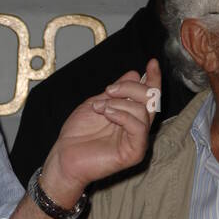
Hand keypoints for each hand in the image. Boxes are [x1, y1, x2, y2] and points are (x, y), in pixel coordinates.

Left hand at [40, 60, 161, 207]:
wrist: (64, 155)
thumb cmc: (78, 133)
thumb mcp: (96, 102)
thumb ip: (117, 91)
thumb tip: (135, 74)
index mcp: (130, 115)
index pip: (149, 95)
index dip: (153, 78)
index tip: (152, 63)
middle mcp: (137, 127)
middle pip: (151, 99)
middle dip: (130, 87)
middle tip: (108, 89)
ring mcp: (138, 140)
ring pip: (143, 110)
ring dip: (119, 103)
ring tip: (100, 107)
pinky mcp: (135, 152)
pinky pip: (138, 127)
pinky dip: (122, 115)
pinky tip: (107, 113)